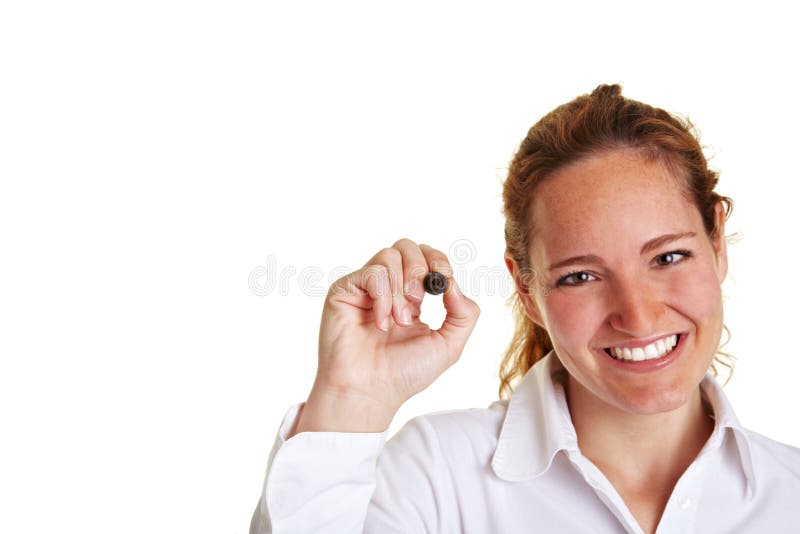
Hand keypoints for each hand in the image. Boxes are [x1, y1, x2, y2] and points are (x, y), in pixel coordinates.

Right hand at [313, 238, 479, 416]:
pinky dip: (383, 296)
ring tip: (398, 321)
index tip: (445, 282)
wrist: (370, 391)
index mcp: (411, 298)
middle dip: (420, 268)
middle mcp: (387, 289)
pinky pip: (372, 273)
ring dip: (400, 289)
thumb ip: (464, 314)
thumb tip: (455, 285)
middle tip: (419, 300)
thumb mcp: (449, 345)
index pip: (427, 258)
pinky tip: (381, 322)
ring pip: (389, 255)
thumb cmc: (404, 374)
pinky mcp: (345, 290)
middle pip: (407, 246)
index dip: (439, 262)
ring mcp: (365, 288)